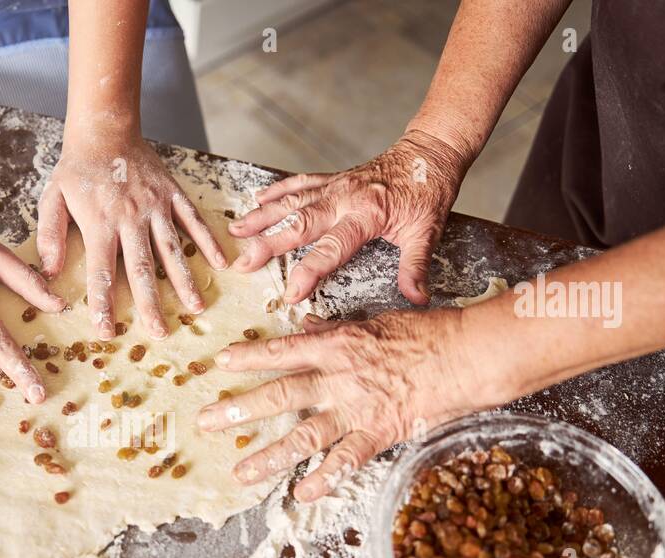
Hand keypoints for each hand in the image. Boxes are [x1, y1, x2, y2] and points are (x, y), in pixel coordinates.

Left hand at [36, 119, 227, 340]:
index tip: (107, 330)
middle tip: (159, 333)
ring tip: (195, 308)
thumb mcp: (52, 198)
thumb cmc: (77, 168)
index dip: (104, 303)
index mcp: (100, 222)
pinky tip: (220, 263)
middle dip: (151, 304)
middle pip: (143, 268)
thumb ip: (50, 234)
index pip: (102, 271)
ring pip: (172, 250)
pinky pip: (193, 220)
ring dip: (185, 281)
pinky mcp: (172, 194)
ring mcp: (155, 206)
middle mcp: (131, 218)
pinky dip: (207, 242)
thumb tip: (47, 272)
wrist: (105, 129)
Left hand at [196, 310, 486, 501]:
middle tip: (206, 422)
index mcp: (337, 345)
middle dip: (238, 410)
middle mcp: (339, 378)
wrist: (467, 356)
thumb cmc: (427, 334)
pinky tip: (300, 493)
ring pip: (302, 436)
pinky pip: (344, 462)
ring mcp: (356, 409)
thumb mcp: (375, 322)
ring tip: (240, 471)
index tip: (220, 364)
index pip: (283, 351)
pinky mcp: (378, 434)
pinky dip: (321, 480)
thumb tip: (306, 325)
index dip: (249, 358)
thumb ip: (336, 328)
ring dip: (268, 456)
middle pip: (279, 395)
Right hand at [228, 131, 468, 305]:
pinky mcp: (333, 178)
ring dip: (262, 216)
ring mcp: (335, 186)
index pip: (331, 249)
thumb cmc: (428, 193)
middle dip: (268, 244)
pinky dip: (277, 191)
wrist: (430, 152)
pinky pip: (300, 183)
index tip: (290, 294)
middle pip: (299, 224)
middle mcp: (344, 199)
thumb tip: (417, 298)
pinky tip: (256, 200)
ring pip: (292, 202)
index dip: (309, 272)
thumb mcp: (428, 232)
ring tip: (235, 230)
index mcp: (367, 215)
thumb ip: (416, 266)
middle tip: (243, 263)